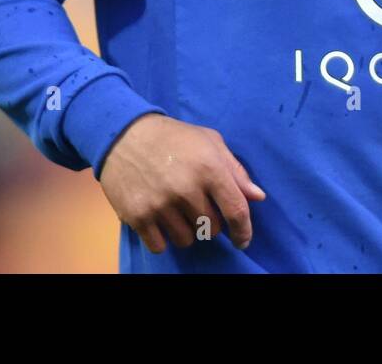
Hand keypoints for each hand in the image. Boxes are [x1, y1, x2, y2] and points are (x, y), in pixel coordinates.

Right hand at [99, 112, 266, 253]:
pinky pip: (160, 246)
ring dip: (187, 231)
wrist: (124, 135)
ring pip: (187, 239)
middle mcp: (187, 189)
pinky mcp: (138, 216)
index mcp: (210, 168)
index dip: (243, 231)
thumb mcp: (210, 142)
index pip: (236, 211)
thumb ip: (236, 170)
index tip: (242, 240)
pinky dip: (163, 238)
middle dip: (209, 221)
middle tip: (197, 206)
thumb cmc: (174, 137)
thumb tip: (258, 197)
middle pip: (212, 229)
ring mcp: (161, 205)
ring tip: (177, 211)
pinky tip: (160, 220)